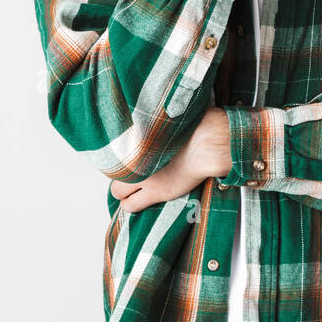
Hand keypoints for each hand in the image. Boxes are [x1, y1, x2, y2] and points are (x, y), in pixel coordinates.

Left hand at [110, 108, 232, 213]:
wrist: (208, 144)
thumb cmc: (198, 125)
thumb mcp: (172, 115)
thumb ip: (158, 121)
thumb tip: (157, 115)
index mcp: (134, 139)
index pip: (114, 152)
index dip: (123, 157)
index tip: (131, 157)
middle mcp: (133, 159)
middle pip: (113, 172)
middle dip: (121, 174)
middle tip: (133, 173)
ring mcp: (143, 177)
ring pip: (117, 192)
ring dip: (125, 191)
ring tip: (137, 189)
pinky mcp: (155, 192)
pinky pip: (131, 206)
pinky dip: (132, 204)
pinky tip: (140, 201)